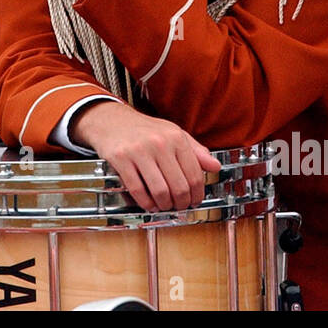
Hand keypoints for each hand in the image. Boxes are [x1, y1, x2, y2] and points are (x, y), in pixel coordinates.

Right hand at [70, 100, 219, 211]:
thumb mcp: (174, 134)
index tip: (194, 201)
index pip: (194, 174)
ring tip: (165, 205)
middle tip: (179, 206)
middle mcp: (159, 143)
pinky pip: (137, 189)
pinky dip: (146, 202)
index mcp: (176, 137)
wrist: (112, 120)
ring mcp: (139, 151)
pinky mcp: (120, 159)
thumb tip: (215, 167)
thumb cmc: (145, 130)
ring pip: (159, 191)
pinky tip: (149, 203)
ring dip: (164, 205)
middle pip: (179, 186)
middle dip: (181, 203)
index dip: (197, 194)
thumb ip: (196, 151)